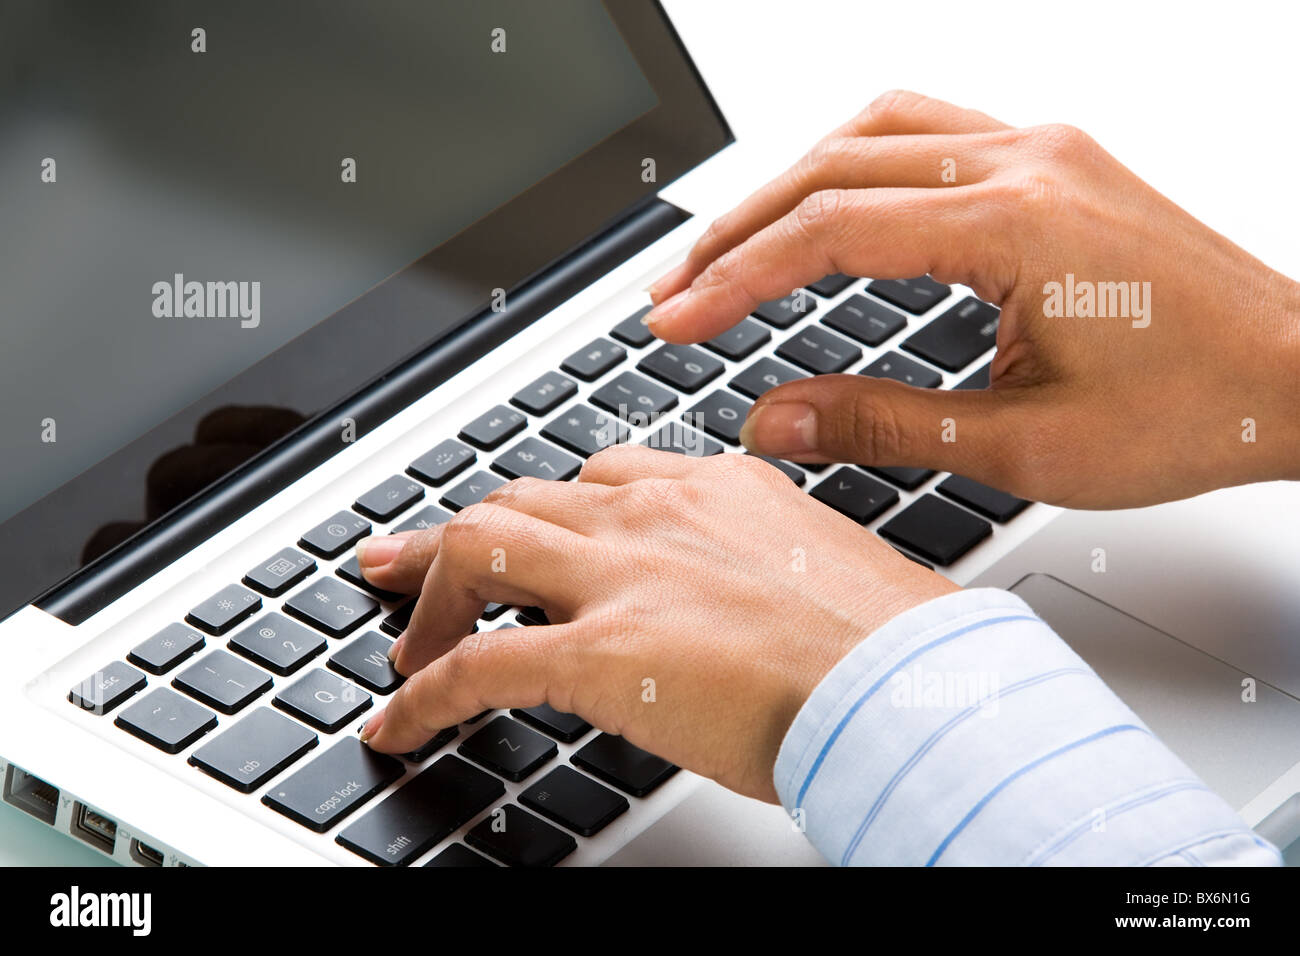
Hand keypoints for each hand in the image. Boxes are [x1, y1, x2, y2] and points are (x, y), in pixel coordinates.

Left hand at [357, 446, 955, 801]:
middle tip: (406, 564)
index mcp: (710, 491)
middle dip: (452, 538)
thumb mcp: (817, 571)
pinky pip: (474, 665)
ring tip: (407, 649)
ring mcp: (621, 577)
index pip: (597, 482)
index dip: (545, 513)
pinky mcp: (599, 652)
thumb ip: (756, 568)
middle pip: (519, 501)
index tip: (526, 533)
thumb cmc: (887, 641)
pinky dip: (424, 695)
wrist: (910, 684)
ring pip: (480, 548)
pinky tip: (402, 722)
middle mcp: (654, 517)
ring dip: (429, 600)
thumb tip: (736, 605)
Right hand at [645, 90, 1299, 507]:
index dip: (735, 279)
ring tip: (729, 247)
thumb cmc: (1197, 408)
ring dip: (788, 184)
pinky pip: (924, 129)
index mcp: (1017, 223)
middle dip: (738, 231)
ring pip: (873, 129)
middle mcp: (1026, 161)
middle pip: (832, 165)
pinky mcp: (1051, 160)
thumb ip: (884, 425)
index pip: (830, 233)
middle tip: (675, 289)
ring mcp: (1041, 148)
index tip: (675, 320)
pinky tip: (824, 205)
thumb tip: (776, 425)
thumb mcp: (1026, 445)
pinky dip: (852, 164)